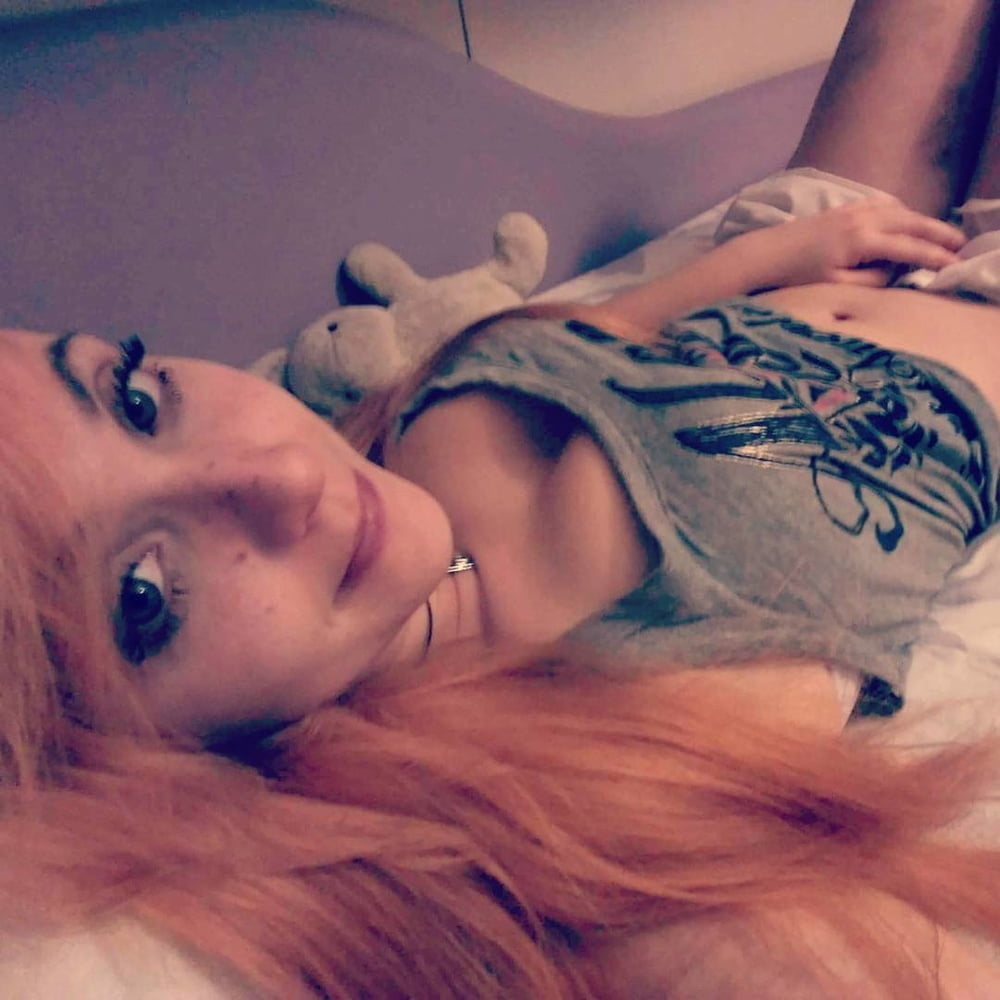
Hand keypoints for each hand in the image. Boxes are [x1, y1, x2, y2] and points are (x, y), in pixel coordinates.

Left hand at [743, 198, 965, 288]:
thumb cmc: (797, 274)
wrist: (766, 253)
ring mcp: (853, 209)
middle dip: (939, 233)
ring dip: (923, 221)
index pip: (910, 249)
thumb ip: (871, 280)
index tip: (955, 265)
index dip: (936, 258)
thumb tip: (894, 272)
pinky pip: (882, 204)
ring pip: (900, 211)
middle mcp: (863, 219)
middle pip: (912, 223)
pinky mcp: (844, 207)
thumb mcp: (836, 285)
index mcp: (863, 240)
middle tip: (962, 244)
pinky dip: (901, 211)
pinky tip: (906, 220)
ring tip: (941, 234)